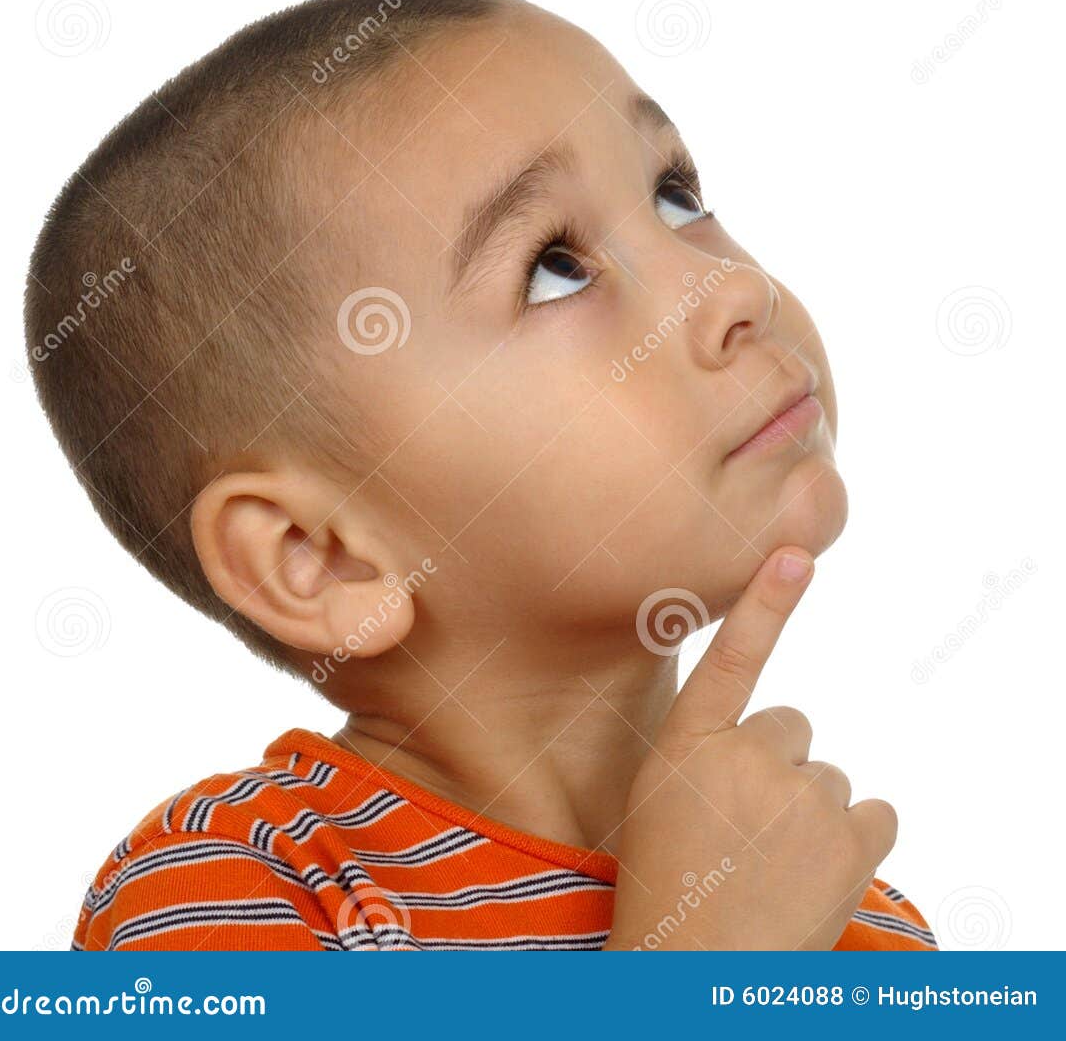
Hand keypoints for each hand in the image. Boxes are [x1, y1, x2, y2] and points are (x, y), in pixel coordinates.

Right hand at [604, 547, 897, 949]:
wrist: (694, 979)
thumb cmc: (669, 892)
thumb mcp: (658, 803)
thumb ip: (704, 753)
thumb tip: (770, 729)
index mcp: (685, 747)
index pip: (731, 657)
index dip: (766, 602)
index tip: (794, 553)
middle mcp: (745, 758)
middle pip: (791, 731)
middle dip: (778, 772)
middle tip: (744, 835)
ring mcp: (801, 798)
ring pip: (828, 780)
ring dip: (811, 817)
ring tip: (770, 870)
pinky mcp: (852, 840)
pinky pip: (874, 814)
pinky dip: (857, 842)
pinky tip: (817, 878)